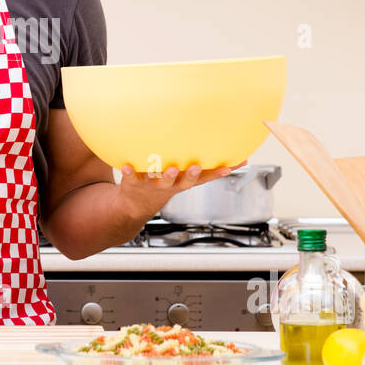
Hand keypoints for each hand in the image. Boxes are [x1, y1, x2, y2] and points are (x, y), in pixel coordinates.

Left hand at [115, 159, 247, 223]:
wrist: (131, 208)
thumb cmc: (162, 186)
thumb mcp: (185, 180)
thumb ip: (207, 170)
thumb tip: (238, 156)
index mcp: (182, 182)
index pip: (203, 178)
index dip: (216, 173)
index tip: (228, 167)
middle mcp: (169, 185)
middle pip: (183, 181)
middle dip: (190, 175)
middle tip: (195, 167)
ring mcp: (152, 185)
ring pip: (160, 181)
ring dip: (165, 175)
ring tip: (169, 168)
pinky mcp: (133, 184)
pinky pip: (131, 177)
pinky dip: (128, 172)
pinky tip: (126, 165)